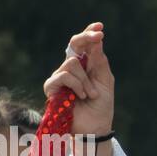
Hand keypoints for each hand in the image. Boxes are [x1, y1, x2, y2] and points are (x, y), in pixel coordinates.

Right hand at [43, 22, 113, 137]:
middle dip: (86, 38)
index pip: (84, 45)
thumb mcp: (105, 82)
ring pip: (72, 63)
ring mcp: (60, 77)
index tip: (100, 27)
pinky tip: (81, 96)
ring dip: (85, 80)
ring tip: (90, 94)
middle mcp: (71, 68)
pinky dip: (77, 85)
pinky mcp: (52, 87)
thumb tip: (96, 40)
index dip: (89, 33)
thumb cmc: (100, 107)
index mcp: (86, 66)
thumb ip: (99, 62)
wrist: (94, 128)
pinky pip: (64, 75)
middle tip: (98, 36)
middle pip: (74, 44)